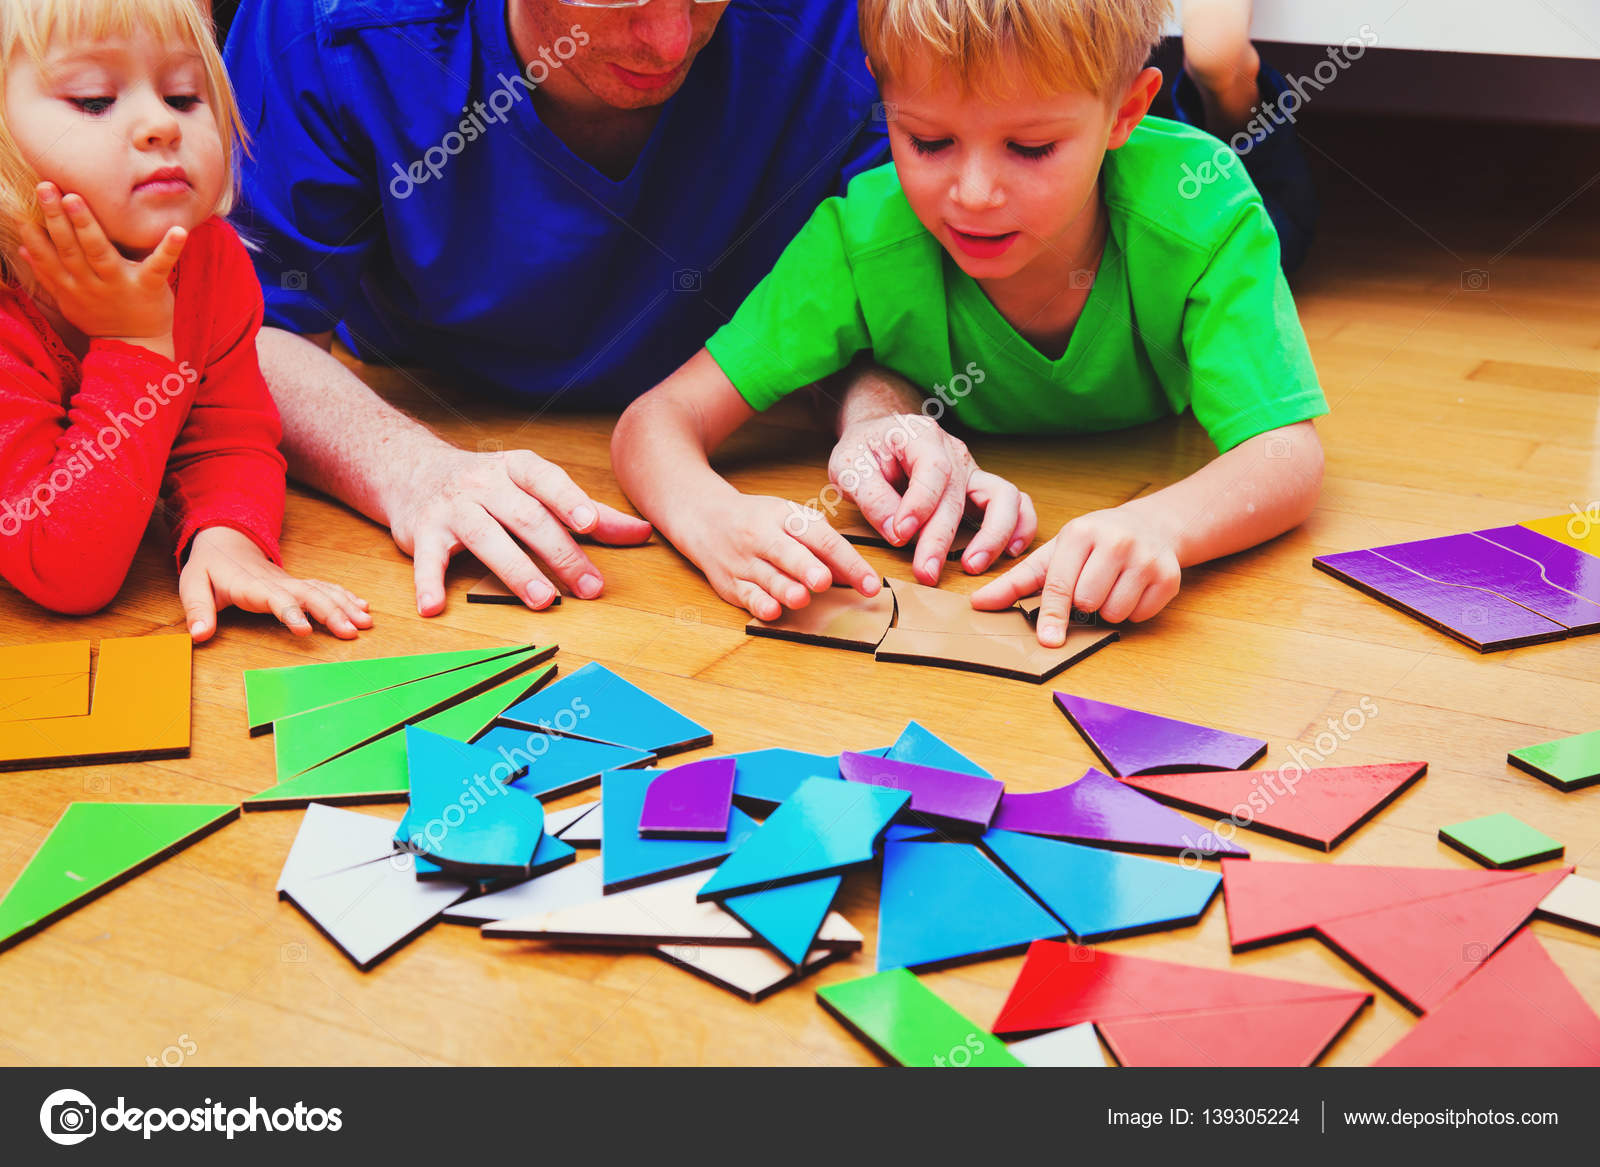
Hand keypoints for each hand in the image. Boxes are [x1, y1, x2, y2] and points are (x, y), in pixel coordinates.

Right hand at [15, 183, 182, 358]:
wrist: (135, 348)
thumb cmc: (100, 318)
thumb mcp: (67, 300)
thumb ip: (47, 273)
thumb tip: (22, 248)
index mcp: (70, 285)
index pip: (45, 255)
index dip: (31, 231)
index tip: (17, 205)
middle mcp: (90, 284)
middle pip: (68, 248)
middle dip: (55, 218)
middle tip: (46, 187)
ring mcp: (119, 285)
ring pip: (99, 253)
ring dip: (86, 225)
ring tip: (76, 199)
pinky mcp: (149, 287)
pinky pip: (158, 266)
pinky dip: (169, 249)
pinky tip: (179, 231)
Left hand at [179, 526, 373, 641]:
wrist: (226, 540)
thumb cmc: (210, 567)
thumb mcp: (193, 585)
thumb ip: (197, 610)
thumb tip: (199, 635)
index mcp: (253, 585)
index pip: (276, 599)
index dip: (291, 613)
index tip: (306, 630)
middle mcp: (278, 582)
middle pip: (310, 595)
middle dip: (332, 612)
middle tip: (352, 631)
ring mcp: (291, 582)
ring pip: (323, 591)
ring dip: (345, 606)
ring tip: (365, 623)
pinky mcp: (297, 584)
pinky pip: (326, 588)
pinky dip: (346, 597)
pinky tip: (363, 607)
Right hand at [385, 444, 652, 615]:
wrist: (412, 471)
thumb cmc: (488, 485)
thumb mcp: (535, 488)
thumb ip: (588, 512)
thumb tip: (642, 531)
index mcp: (517, 469)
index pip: (546, 481)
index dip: (568, 500)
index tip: (589, 524)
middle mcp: (484, 483)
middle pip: (526, 517)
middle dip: (560, 553)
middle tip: (588, 587)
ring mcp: (452, 507)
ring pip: (485, 536)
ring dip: (514, 569)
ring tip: (541, 599)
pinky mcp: (421, 532)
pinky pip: (426, 558)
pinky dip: (429, 582)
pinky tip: (434, 607)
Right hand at [680, 488, 879, 621]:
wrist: (705, 518)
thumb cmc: (759, 521)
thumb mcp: (790, 520)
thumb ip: (823, 548)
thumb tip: (856, 577)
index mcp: (785, 517)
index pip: (822, 538)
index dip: (849, 562)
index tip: (870, 584)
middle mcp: (763, 537)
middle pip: (787, 553)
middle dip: (806, 567)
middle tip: (823, 580)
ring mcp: (745, 561)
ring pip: (767, 577)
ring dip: (785, 589)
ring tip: (802, 598)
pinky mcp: (730, 583)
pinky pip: (746, 595)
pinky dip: (759, 603)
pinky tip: (772, 610)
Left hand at [830, 412, 1035, 585]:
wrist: (880, 438)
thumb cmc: (865, 451)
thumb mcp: (850, 466)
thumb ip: (871, 496)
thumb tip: (896, 532)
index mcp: (922, 435)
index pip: (932, 470)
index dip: (919, 505)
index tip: (900, 535)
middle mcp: (954, 452)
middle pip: (959, 496)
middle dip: (942, 537)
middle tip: (926, 572)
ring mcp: (972, 471)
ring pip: (1003, 497)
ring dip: (992, 534)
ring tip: (972, 566)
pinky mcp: (979, 489)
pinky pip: (1015, 504)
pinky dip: (1020, 526)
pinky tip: (1010, 553)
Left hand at [970, 504, 1180, 644]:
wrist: (1150, 526)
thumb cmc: (1093, 542)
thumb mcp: (1053, 554)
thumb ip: (1016, 581)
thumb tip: (978, 603)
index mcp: (1081, 533)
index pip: (1061, 584)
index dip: (1052, 615)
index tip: (1049, 640)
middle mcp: (1116, 541)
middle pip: (1087, 602)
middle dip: (1083, 605)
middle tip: (1089, 585)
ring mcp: (1147, 557)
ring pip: (1114, 612)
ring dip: (1107, 609)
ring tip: (1110, 585)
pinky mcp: (1169, 575)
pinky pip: (1140, 616)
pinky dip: (1132, 611)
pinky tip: (1131, 588)